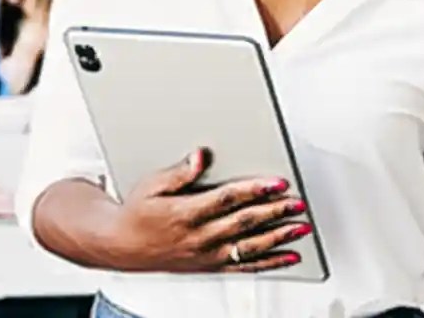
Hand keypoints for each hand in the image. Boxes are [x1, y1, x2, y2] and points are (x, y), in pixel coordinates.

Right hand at [107, 149, 310, 273]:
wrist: (122, 246)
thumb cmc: (137, 213)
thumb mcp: (151, 185)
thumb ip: (179, 172)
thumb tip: (200, 156)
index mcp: (185, 213)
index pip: (227, 199)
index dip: (255, 190)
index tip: (277, 182)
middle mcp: (199, 236)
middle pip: (244, 222)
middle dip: (275, 211)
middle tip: (297, 202)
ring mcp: (208, 254)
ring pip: (250, 246)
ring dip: (279, 236)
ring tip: (300, 226)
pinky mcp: (212, 265)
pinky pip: (246, 266)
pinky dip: (270, 262)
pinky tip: (287, 255)